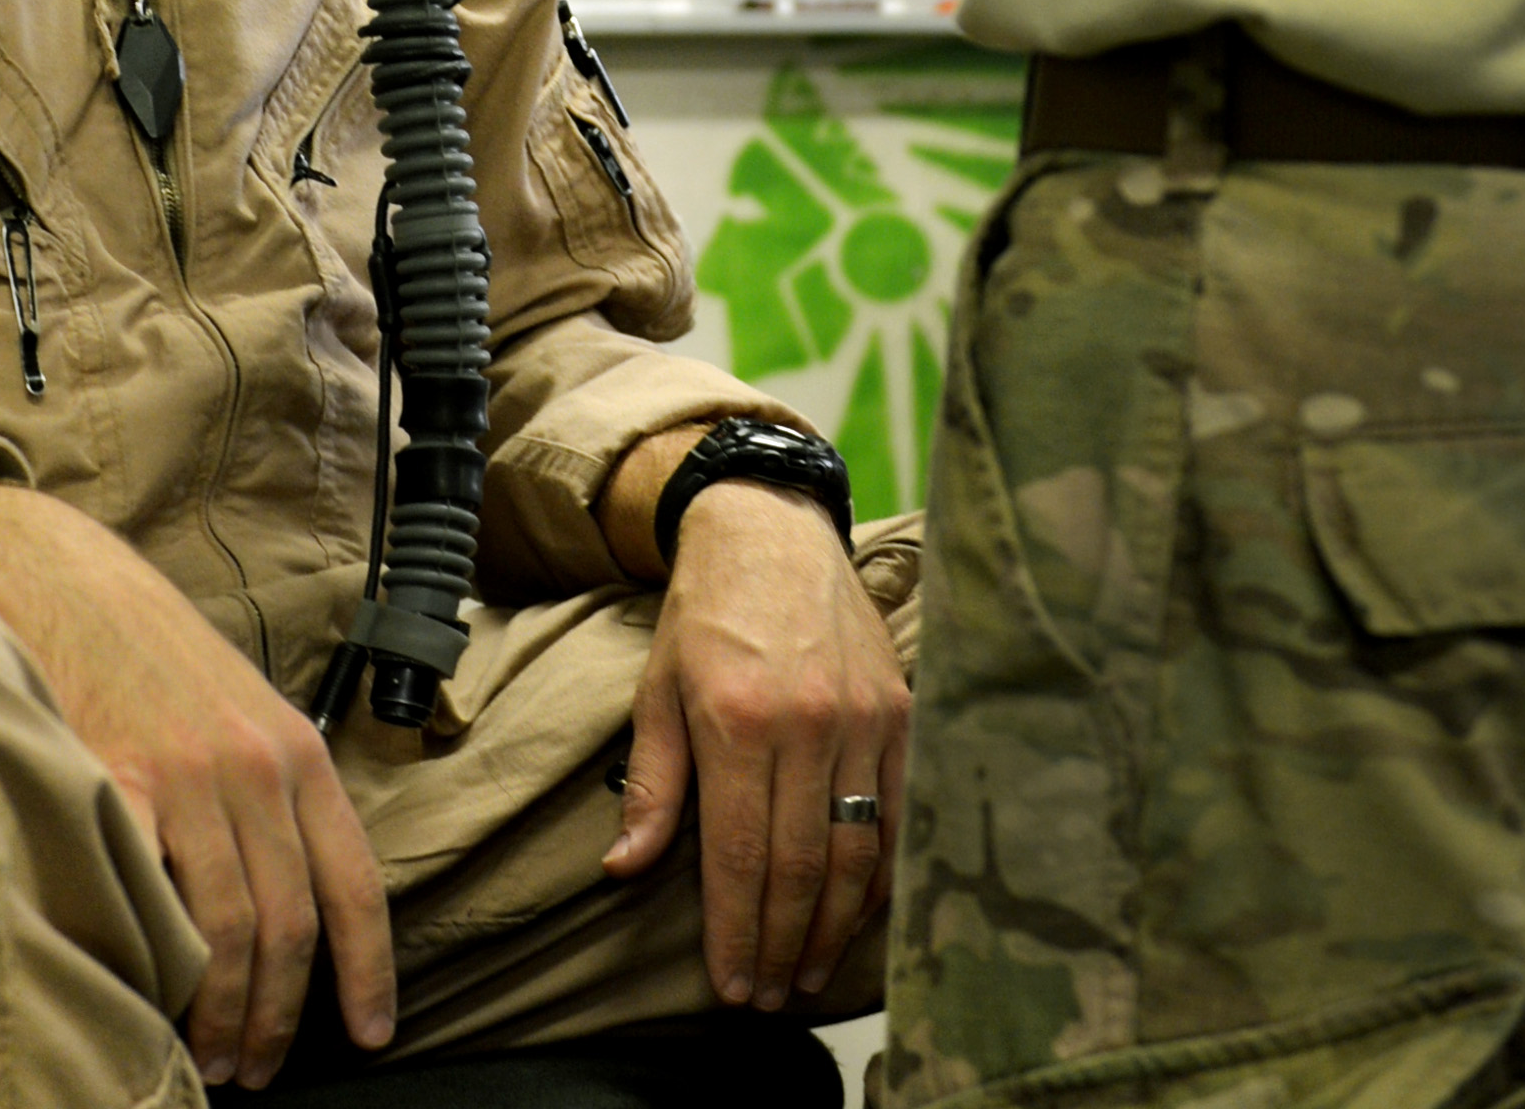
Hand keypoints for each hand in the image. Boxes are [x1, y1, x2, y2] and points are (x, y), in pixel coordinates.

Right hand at [0, 483, 391, 1085]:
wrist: (62, 579)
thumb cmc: (150, 652)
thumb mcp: (239, 706)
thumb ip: (269, 791)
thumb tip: (285, 904)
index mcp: (297, 749)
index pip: (353, 881)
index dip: (368, 971)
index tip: (370, 1034)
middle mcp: (254, 764)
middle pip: (289, 926)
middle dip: (279, 1018)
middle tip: (256, 1071)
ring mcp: (185, 775)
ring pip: (227, 932)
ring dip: (221, 1016)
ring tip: (206, 1062)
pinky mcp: (113, 783)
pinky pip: (148, 900)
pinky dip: (155, 967)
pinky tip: (147, 1001)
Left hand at [603, 484, 908, 1015]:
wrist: (772, 526)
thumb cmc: (704, 611)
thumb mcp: (657, 689)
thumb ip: (653, 785)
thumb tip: (625, 868)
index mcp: (737, 721)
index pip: (742, 859)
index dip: (738, 933)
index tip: (732, 987)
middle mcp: (808, 724)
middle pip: (801, 869)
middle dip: (784, 946)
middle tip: (771, 996)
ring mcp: (862, 717)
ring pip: (856, 852)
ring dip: (834, 927)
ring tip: (810, 972)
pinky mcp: (899, 709)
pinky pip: (897, 812)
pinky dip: (881, 874)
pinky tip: (858, 912)